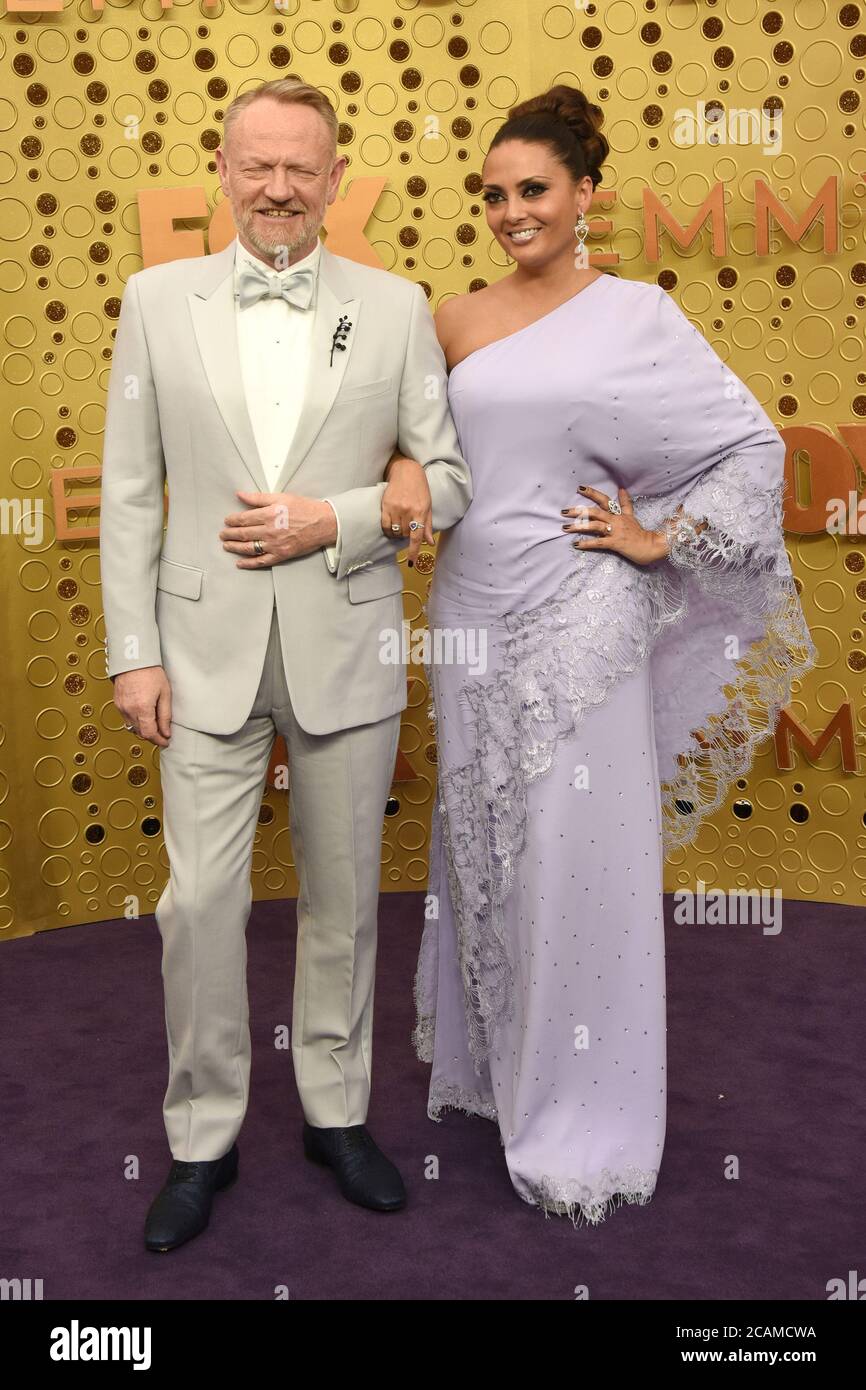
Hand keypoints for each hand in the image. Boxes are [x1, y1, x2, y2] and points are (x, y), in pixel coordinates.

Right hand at [113, 666, 171, 747]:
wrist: (134, 659)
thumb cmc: (151, 672)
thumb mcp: (164, 693)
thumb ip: (165, 716)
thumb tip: (166, 732)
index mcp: (142, 708)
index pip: (149, 734)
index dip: (158, 740)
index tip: (165, 741)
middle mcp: (129, 710)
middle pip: (140, 732)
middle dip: (152, 735)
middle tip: (162, 733)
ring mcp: (121, 707)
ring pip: (132, 727)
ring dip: (143, 729)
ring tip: (154, 723)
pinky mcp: (117, 703)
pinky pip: (126, 719)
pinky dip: (135, 721)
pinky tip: (143, 715)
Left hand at [220, 491, 335, 566]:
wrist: (324, 523)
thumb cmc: (305, 509)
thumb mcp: (281, 497)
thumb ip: (259, 497)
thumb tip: (240, 495)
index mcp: (269, 514)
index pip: (243, 519)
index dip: (232, 520)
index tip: (227, 521)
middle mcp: (270, 531)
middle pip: (243, 534)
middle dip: (229, 534)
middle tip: (222, 534)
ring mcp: (275, 545)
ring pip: (249, 548)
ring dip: (234, 548)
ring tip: (226, 546)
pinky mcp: (281, 555)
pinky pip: (261, 561)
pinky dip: (249, 563)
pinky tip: (240, 563)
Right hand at [382, 455, 433, 566]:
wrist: (406, 472)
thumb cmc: (420, 489)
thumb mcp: (428, 506)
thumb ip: (427, 525)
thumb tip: (429, 543)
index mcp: (420, 512)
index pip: (416, 536)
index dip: (413, 551)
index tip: (411, 562)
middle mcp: (408, 511)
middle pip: (405, 534)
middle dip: (407, 535)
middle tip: (408, 527)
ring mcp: (395, 508)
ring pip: (395, 531)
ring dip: (398, 533)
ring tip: (401, 524)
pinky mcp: (385, 506)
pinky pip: (386, 525)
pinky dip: (389, 530)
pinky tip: (392, 527)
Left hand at [560, 484, 668, 565]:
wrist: (651, 546)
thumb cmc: (640, 533)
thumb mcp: (632, 515)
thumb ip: (625, 503)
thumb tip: (621, 488)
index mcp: (618, 514)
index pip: (604, 500)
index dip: (592, 493)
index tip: (579, 488)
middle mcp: (615, 520)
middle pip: (595, 511)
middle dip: (578, 511)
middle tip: (564, 511)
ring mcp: (615, 531)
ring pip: (594, 526)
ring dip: (578, 527)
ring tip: (565, 528)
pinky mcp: (615, 543)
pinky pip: (599, 543)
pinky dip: (587, 544)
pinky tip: (576, 544)